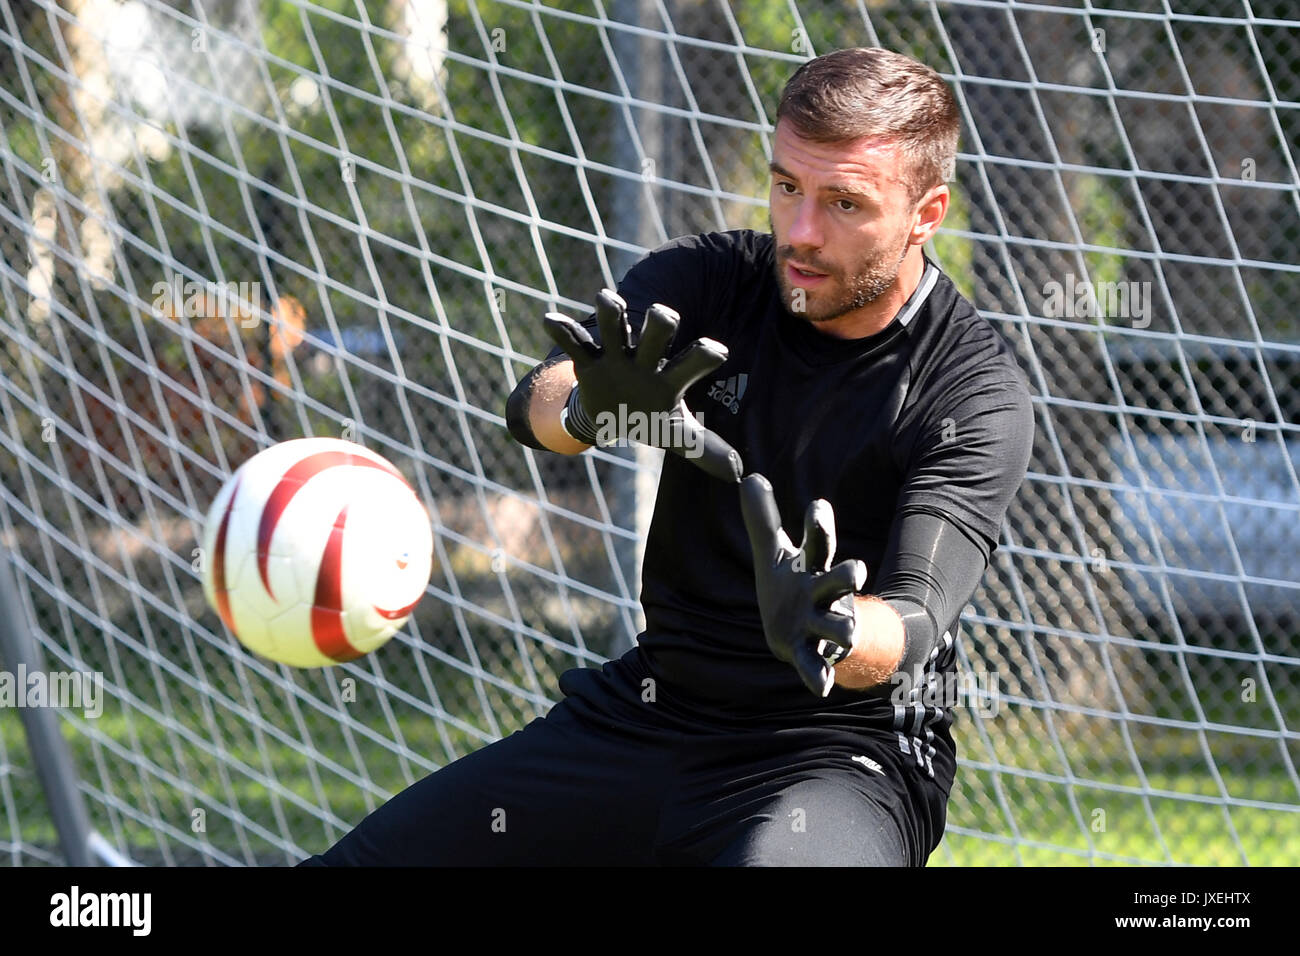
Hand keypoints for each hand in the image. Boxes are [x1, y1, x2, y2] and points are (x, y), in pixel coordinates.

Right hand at [544, 289, 743, 482]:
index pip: (693, 361)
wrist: (612, 412)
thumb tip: (737, 474)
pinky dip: (562, 330)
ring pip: (616, 326)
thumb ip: (704, 449)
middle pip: (657, 333)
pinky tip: (549, 318)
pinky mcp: (589, 360)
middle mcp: (647, 358)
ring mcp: (617, 355)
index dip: (704, 356)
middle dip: (661, 323)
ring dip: (612, 313)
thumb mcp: (675, 434)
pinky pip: (575, 343)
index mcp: (671, 376)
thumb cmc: (650, 417)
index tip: (717, 351)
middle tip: (665, 316)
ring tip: (606, 299)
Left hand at [740, 474, 866, 696]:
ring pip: (839, 628)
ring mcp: (819, 626)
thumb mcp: (774, 554)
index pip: (820, 541)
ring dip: (843, 630)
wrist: (803, 634)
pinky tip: (823, 686)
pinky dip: (820, 676)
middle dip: (849, 575)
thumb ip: (763, 520)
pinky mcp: (808, 655)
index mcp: (813, 568)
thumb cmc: (793, 588)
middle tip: (857, 571)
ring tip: (849, 634)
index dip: (820, 524)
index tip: (817, 505)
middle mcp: (824, 595)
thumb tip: (749, 477)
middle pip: (841, 582)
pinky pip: (816, 668)